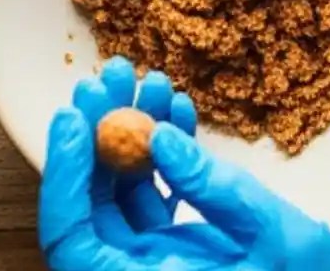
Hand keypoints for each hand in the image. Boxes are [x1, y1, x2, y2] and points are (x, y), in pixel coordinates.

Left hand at [39, 56, 329, 270]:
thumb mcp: (267, 232)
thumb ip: (210, 186)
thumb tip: (156, 136)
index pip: (71, 239)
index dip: (63, 176)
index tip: (73, 118)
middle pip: (89, 206)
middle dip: (97, 134)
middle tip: (109, 78)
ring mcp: (152, 263)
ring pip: (117, 196)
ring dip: (130, 134)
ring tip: (152, 82)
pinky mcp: (172, 248)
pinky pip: (149, 197)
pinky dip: (160, 154)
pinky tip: (177, 113)